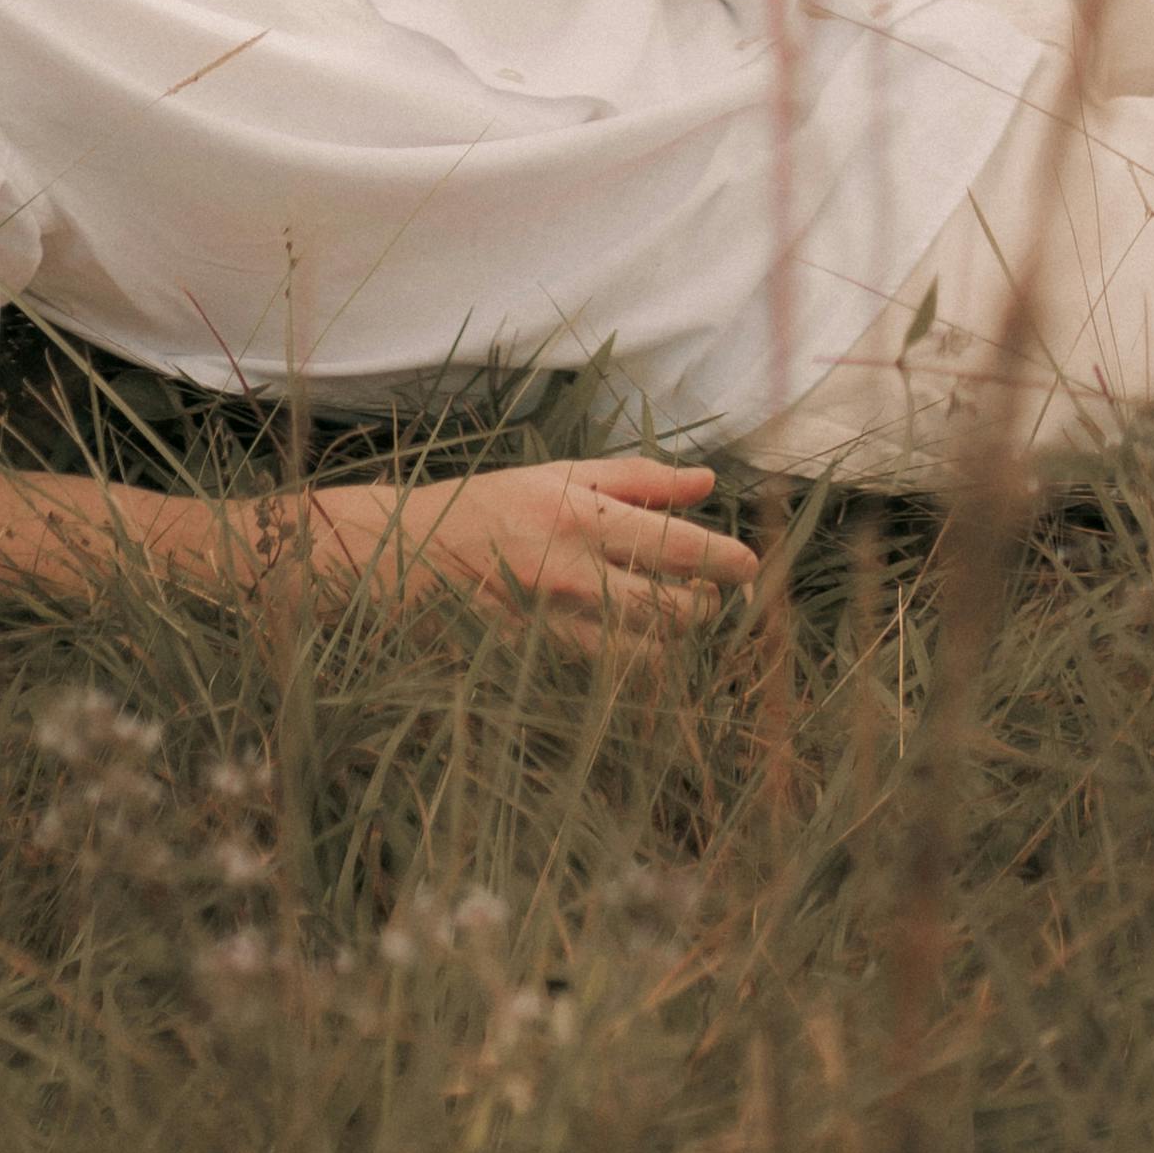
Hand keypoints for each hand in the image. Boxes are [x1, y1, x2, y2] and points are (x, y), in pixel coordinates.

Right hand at [356, 457, 758, 635]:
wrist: (404, 556)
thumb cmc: (490, 505)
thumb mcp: (562, 476)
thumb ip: (639, 480)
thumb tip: (708, 484)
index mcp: (583, 516)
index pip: (680, 547)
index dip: (727, 562)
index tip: (749, 567)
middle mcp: (573, 573)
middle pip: (672, 609)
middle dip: (706, 607)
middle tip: (710, 596)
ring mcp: (552, 624)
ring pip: (646, 653)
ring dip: (673, 640)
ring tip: (673, 618)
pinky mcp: (535, 660)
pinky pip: (605, 676)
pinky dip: (633, 665)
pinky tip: (634, 647)